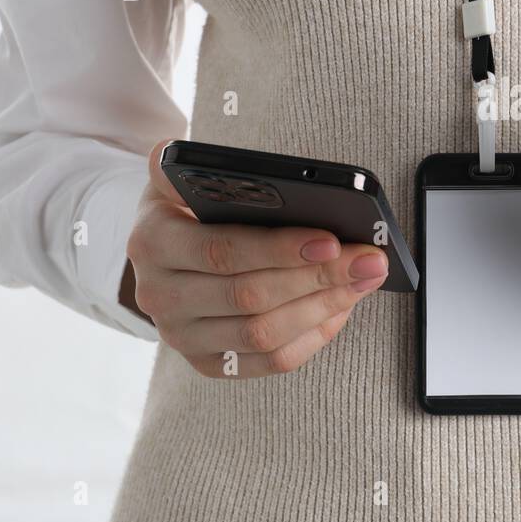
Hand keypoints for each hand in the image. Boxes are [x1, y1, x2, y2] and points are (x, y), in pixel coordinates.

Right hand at [122, 140, 388, 377]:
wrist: (166, 252)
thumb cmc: (190, 208)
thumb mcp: (181, 179)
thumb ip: (187, 165)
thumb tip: (194, 158)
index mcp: (152, 242)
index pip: (223, 251)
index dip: (281, 249)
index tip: (332, 240)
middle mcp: (159, 297)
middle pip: (251, 297)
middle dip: (320, 278)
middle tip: (369, 261)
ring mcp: (182, 336)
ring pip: (264, 335)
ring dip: (323, 308)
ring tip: (363, 281)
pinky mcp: (207, 363)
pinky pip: (270, 362)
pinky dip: (313, 337)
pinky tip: (340, 308)